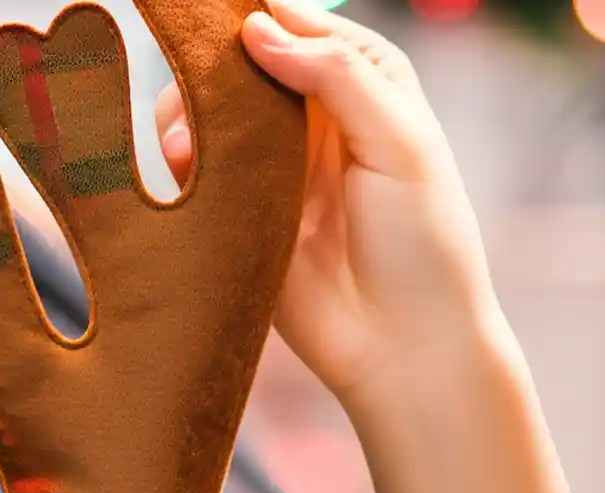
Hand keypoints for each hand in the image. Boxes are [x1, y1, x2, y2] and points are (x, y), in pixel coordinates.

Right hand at [156, 0, 501, 400]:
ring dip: (188, 115)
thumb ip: (337, 75)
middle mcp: (314, 120)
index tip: (210, 13)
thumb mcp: (399, 142)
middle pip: (243, 65)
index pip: (301, 26)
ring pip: (210, 115)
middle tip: (192, 87)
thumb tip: (257, 30)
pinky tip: (181, 167)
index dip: (258, 14)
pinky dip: (180, 162)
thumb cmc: (424, 243)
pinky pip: (198, 173)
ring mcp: (273, 168)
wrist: (402, 348)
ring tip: (184, 142)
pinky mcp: (240, 215)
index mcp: (364, 86)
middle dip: (208, 67)